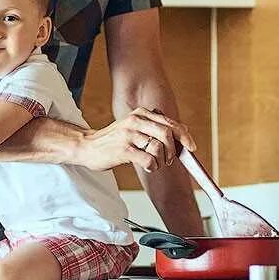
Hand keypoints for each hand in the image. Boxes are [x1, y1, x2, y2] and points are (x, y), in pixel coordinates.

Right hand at [77, 107, 195, 171]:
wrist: (87, 146)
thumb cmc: (113, 140)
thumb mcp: (135, 127)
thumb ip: (156, 127)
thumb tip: (182, 131)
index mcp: (141, 113)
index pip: (170, 123)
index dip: (184, 136)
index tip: (191, 147)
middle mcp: (136, 121)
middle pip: (167, 134)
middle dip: (173, 150)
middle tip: (169, 160)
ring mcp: (129, 135)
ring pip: (159, 147)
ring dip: (161, 160)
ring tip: (154, 163)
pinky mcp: (123, 150)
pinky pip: (148, 159)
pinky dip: (152, 166)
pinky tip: (147, 166)